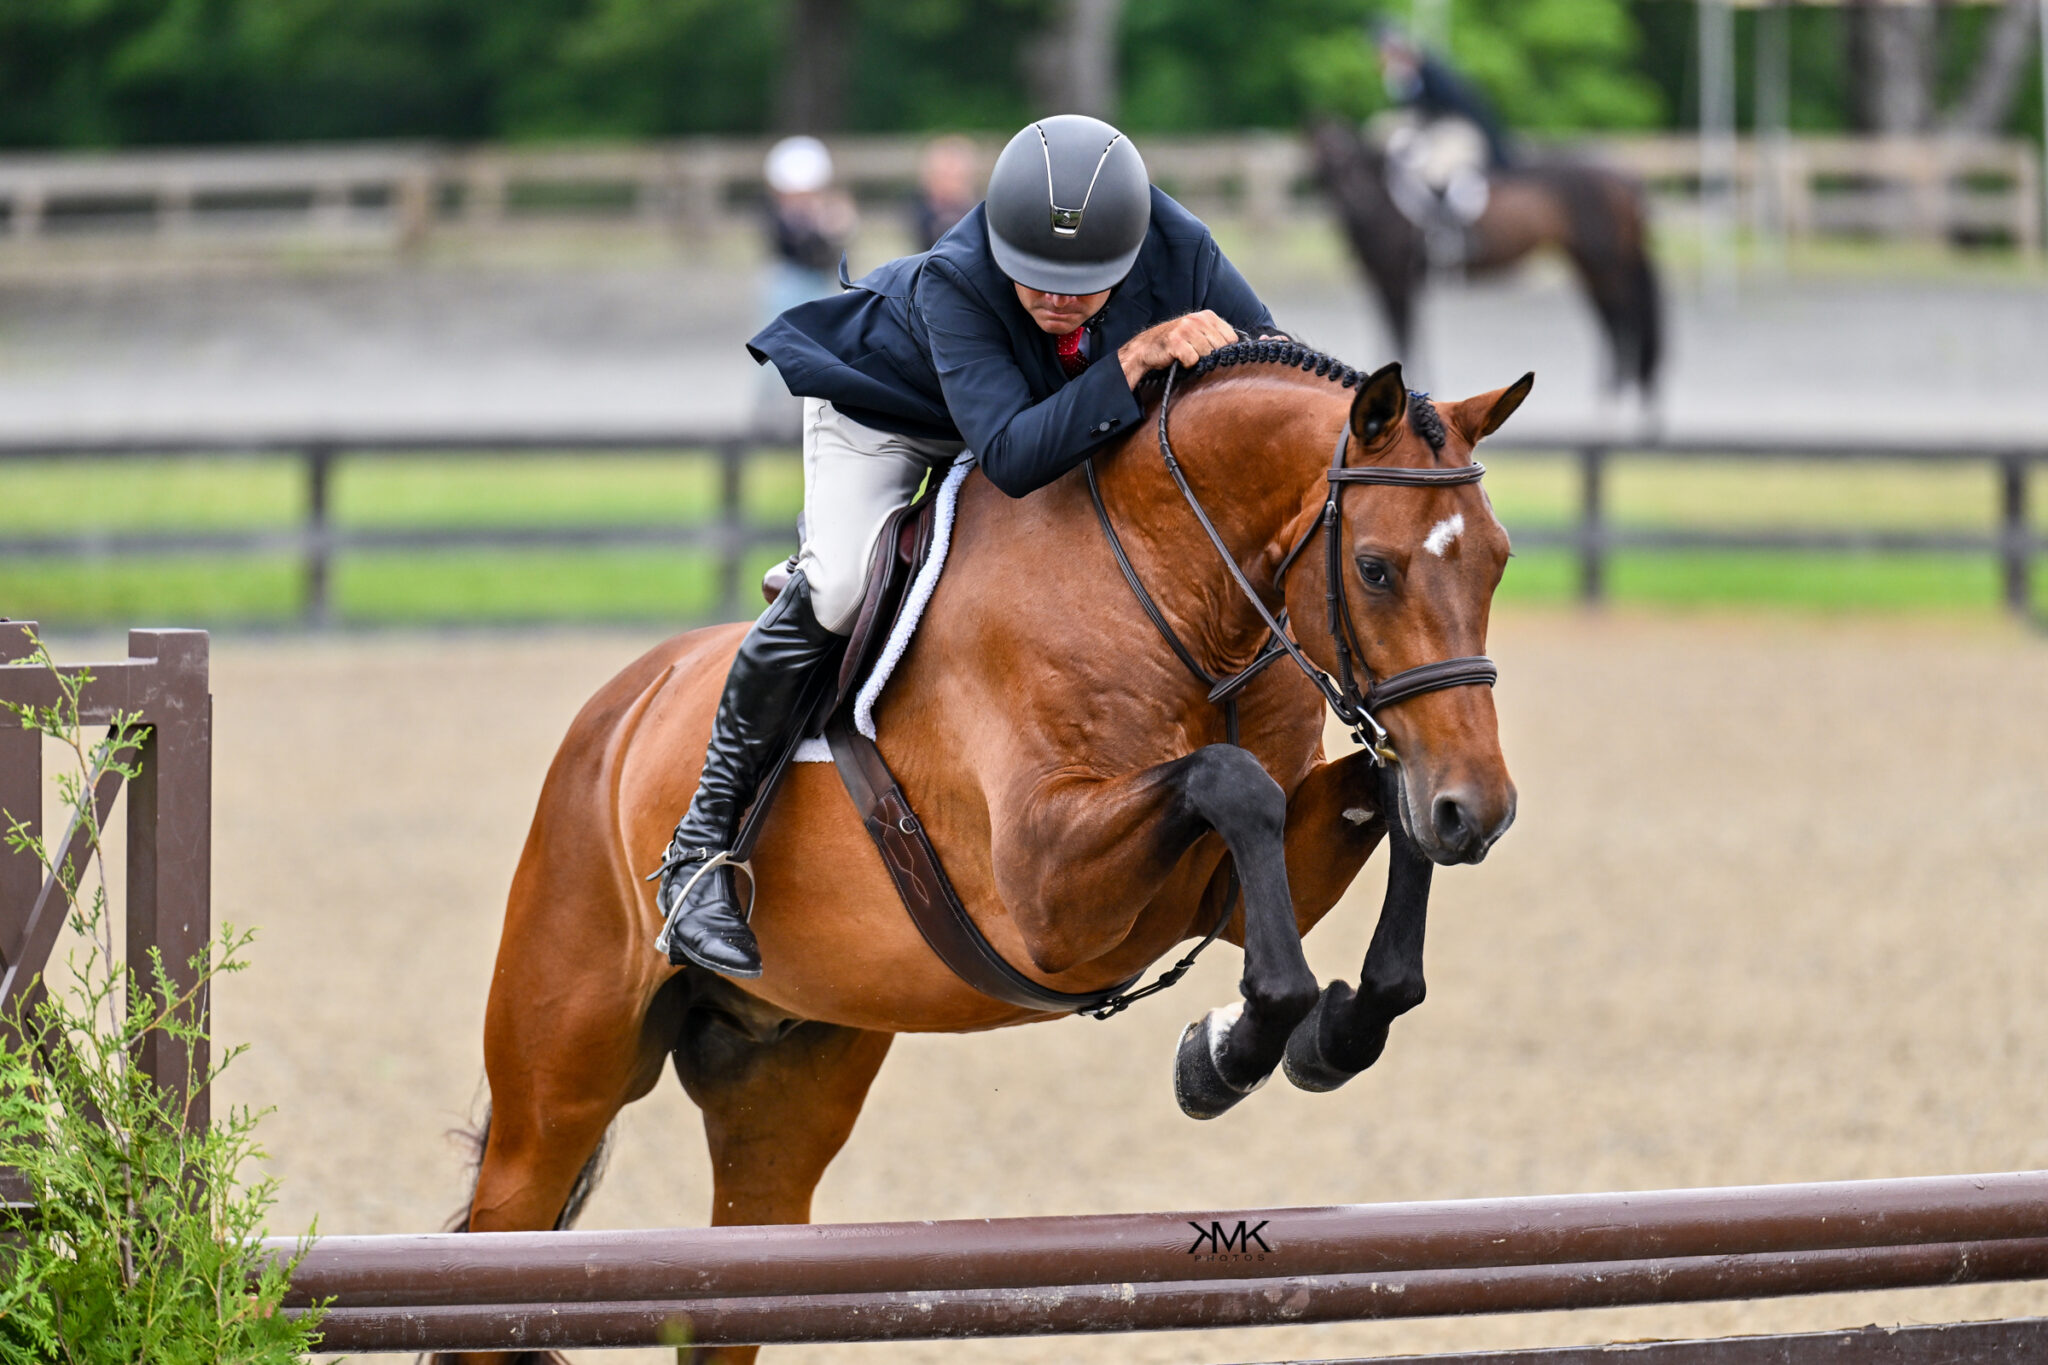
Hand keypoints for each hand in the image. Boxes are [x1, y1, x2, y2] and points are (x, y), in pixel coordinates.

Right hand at [1117, 310, 1238, 388]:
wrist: (1146, 348)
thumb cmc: (1176, 343)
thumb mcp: (1199, 333)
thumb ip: (1218, 336)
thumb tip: (1242, 348)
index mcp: (1207, 316)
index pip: (1232, 338)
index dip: (1224, 350)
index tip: (1211, 352)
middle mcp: (1197, 319)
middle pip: (1221, 347)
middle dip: (1211, 356)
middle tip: (1196, 355)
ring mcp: (1186, 329)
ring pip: (1207, 354)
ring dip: (1198, 360)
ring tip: (1187, 356)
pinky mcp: (1176, 341)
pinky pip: (1193, 360)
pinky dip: (1187, 364)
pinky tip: (1179, 359)